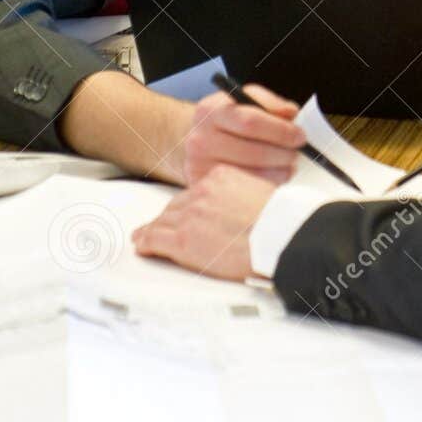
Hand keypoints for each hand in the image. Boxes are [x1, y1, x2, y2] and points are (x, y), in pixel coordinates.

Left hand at [132, 165, 275, 280]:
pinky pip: (156, 240)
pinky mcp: (183, 240)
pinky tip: (142, 245)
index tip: (189, 209)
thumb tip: (250, 207)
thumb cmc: (280, 219)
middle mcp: (202, 192)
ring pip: (163, 221)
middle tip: (162, 222)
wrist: (279, 235)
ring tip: (144, 235)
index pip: (198, 190)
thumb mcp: (264, 193)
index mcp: (222, 177)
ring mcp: (190, 216)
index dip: (191, 203)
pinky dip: (146, 242)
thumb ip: (246, 196)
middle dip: (169, 215)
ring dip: (153, 228)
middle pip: (177, 205)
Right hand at [179, 84, 304, 185]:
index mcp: (211, 110)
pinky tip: (273, 178)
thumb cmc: (230, 120)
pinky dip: (264, 187)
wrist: (200, 140)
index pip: (251, 122)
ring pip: (250, 176)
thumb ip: (270, 103)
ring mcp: (199, 167)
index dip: (280, 131)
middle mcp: (200, 139)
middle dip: (283, 154)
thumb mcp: (246, 100)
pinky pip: (242, 192)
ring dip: (278, 172)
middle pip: (253, 152)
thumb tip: (291, 113)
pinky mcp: (203, 188)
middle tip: (298, 154)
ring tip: (288, 166)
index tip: (300, 136)